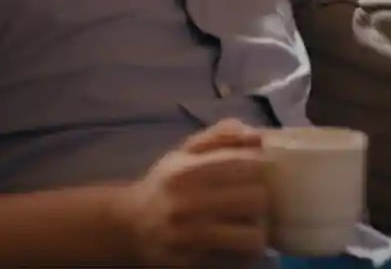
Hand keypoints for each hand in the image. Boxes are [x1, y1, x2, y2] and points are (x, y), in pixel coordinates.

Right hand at [110, 119, 269, 267]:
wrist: (128, 226)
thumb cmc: (165, 184)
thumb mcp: (185, 152)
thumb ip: (221, 136)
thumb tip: (256, 135)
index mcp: (188, 171)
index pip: (248, 165)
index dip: (262, 167)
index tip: (259, 171)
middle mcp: (187, 204)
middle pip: (257, 200)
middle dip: (262, 199)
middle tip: (255, 200)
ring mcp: (189, 239)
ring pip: (253, 236)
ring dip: (257, 230)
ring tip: (249, 225)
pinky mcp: (193, 264)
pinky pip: (238, 262)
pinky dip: (244, 254)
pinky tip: (236, 245)